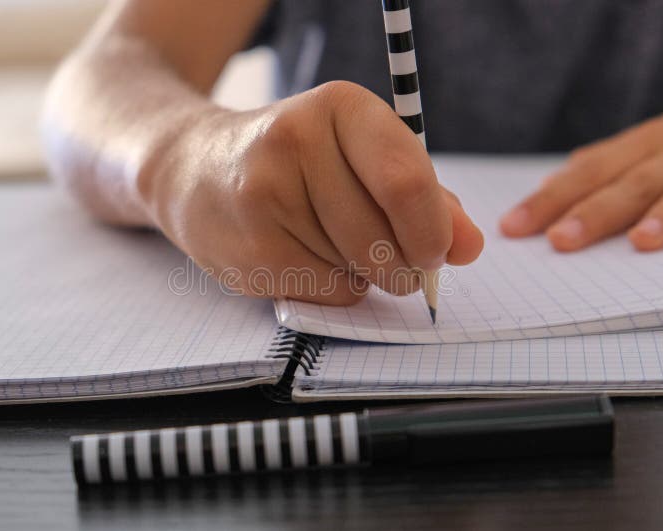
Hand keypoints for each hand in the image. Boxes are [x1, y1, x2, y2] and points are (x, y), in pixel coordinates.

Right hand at [146, 81, 483, 303]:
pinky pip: (327, 292)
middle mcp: (295, 141)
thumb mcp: (362, 156)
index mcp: (340, 107)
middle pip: (384, 236)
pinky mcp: (248, 246)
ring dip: (366, 274)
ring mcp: (263, 196)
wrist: (193, 169)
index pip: (406, 180)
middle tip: (394, 259)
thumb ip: (425, 196)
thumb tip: (469, 246)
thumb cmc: (296, 163)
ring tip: (335, 245)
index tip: (436, 250)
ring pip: (357, 269)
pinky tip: (309, 259)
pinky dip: (335, 288)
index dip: (433, 231)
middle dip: (404, 264)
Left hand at [500, 102, 662, 250]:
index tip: (514, 229)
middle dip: (596, 210)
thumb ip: (610, 166)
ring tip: (641, 241)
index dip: (551, 199)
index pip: (590, 172)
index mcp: (648, 143)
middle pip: (634, 181)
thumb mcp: (654, 145)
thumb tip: (551, 186)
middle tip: (561, 241)